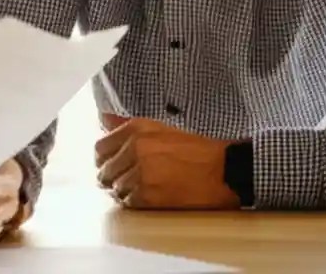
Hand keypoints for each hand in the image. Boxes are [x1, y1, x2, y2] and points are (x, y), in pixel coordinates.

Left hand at [95, 113, 238, 209]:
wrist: (225, 169)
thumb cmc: (198, 150)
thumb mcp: (162, 128)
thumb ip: (130, 127)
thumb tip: (103, 120)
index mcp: (136, 129)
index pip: (100, 147)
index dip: (103, 160)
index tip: (109, 166)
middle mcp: (135, 148)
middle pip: (104, 170)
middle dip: (110, 178)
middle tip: (120, 183)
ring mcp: (141, 172)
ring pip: (115, 188)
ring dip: (123, 192)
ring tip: (138, 192)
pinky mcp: (149, 195)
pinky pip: (128, 202)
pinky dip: (134, 203)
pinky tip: (146, 199)